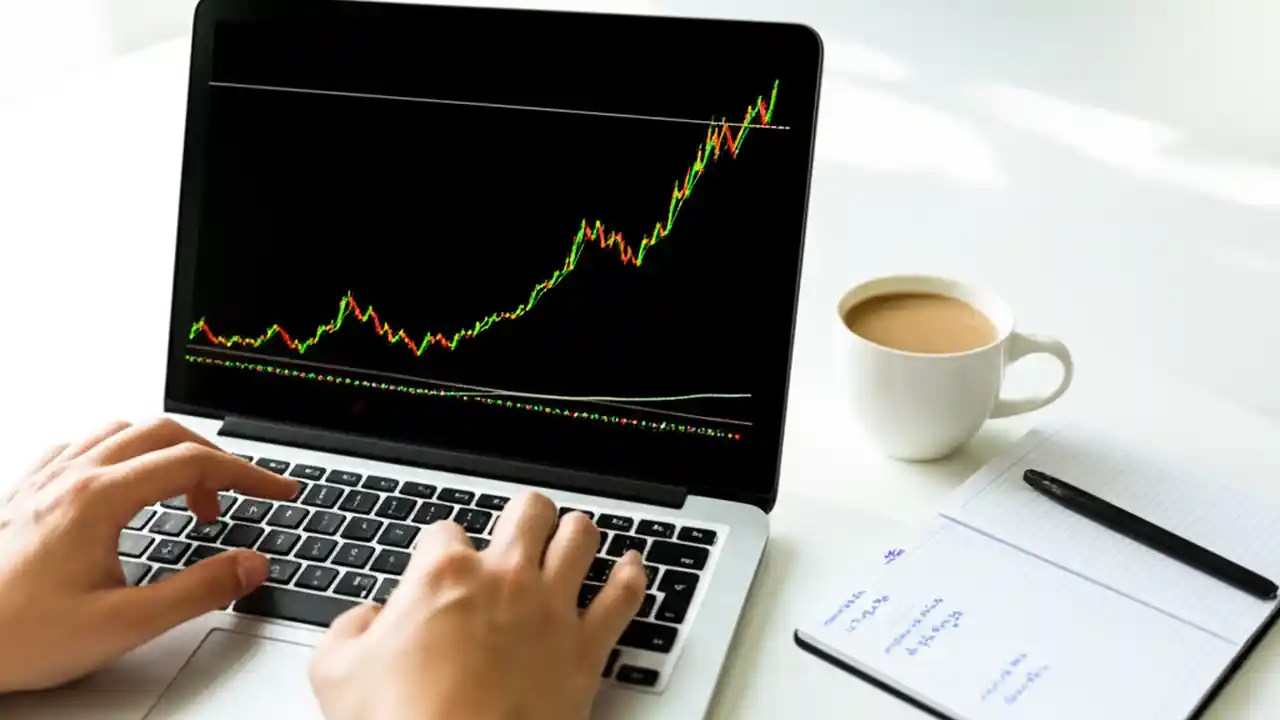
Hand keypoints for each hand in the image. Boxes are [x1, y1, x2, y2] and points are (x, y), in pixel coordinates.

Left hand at [0, 418, 297, 692]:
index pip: (194, 463)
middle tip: (241, 495)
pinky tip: (123, 484)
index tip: (277, 493)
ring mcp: (44, 481)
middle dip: (213, 459)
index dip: (248, 475)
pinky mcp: (25, 494)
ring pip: (121, 433)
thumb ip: (199, 591)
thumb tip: (250, 566)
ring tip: (188, 493)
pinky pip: (81, 447)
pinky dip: (121, 455)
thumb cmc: (17, 635)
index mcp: (99, 499)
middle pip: (162, 433)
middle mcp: (71, 477)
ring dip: (167, 452)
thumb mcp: (124, 624)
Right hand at [311, 492, 646, 719]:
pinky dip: (632, 576)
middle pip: (528, 511)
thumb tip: (365, 620)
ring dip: (576, 532)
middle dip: (524, 514)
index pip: (445, 531)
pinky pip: (624, 597)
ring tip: (572, 535)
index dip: (441, 546)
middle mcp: (505, 579)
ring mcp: (552, 609)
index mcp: (445, 575)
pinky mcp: (587, 647)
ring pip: (581, 537)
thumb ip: (351, 630)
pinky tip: (632, 566)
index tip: (442, 562)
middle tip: (521, 527)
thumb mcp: (337, 671)